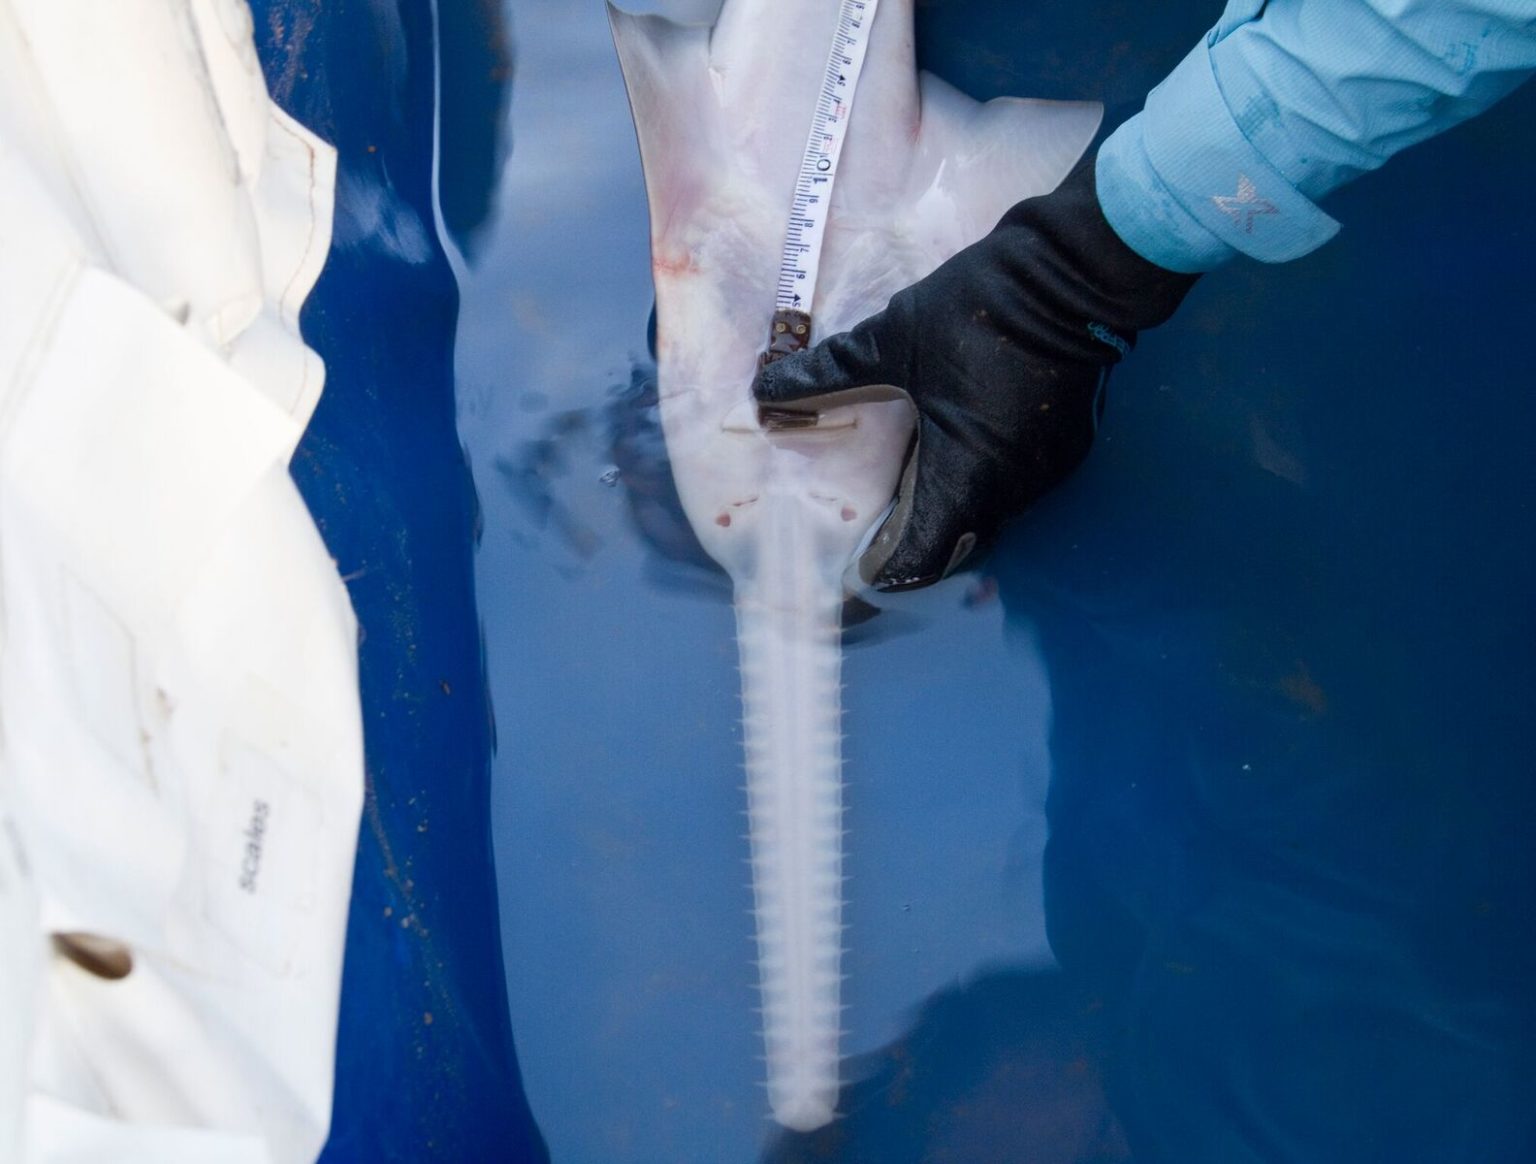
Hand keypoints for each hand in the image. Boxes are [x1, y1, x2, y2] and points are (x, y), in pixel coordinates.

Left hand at [752, 156, 1197, 590]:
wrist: (1072, 272)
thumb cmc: (979, 312)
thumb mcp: (892, 341)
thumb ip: (830, 376)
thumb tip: (767, 392)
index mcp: (966, 476)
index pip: (921, 558)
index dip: (884, 570)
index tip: (852, 567)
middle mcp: (1011, 489)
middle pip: (955, 543)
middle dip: (913, 542)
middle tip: (870, 527)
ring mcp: (1047, 470)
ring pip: (988, 515)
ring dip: (950, 510)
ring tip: (906, 488)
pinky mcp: (1068, 445)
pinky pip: (1016, 485)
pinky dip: (982, 481)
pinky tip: (956, 449)